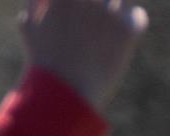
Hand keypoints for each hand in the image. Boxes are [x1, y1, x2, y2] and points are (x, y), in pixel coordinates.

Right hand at [21, 0, 147, 112]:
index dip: (85, 0)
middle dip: (101, 2)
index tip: (85, 6)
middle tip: (100, 16)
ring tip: (111, 25)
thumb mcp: (31, 28)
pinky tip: (125, 33)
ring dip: (117, 8)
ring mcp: (108, 11)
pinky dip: (134, 21)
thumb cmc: (45, 62)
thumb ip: (36, 4)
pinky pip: (138, 16)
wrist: (65, 92)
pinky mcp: (127, 29)